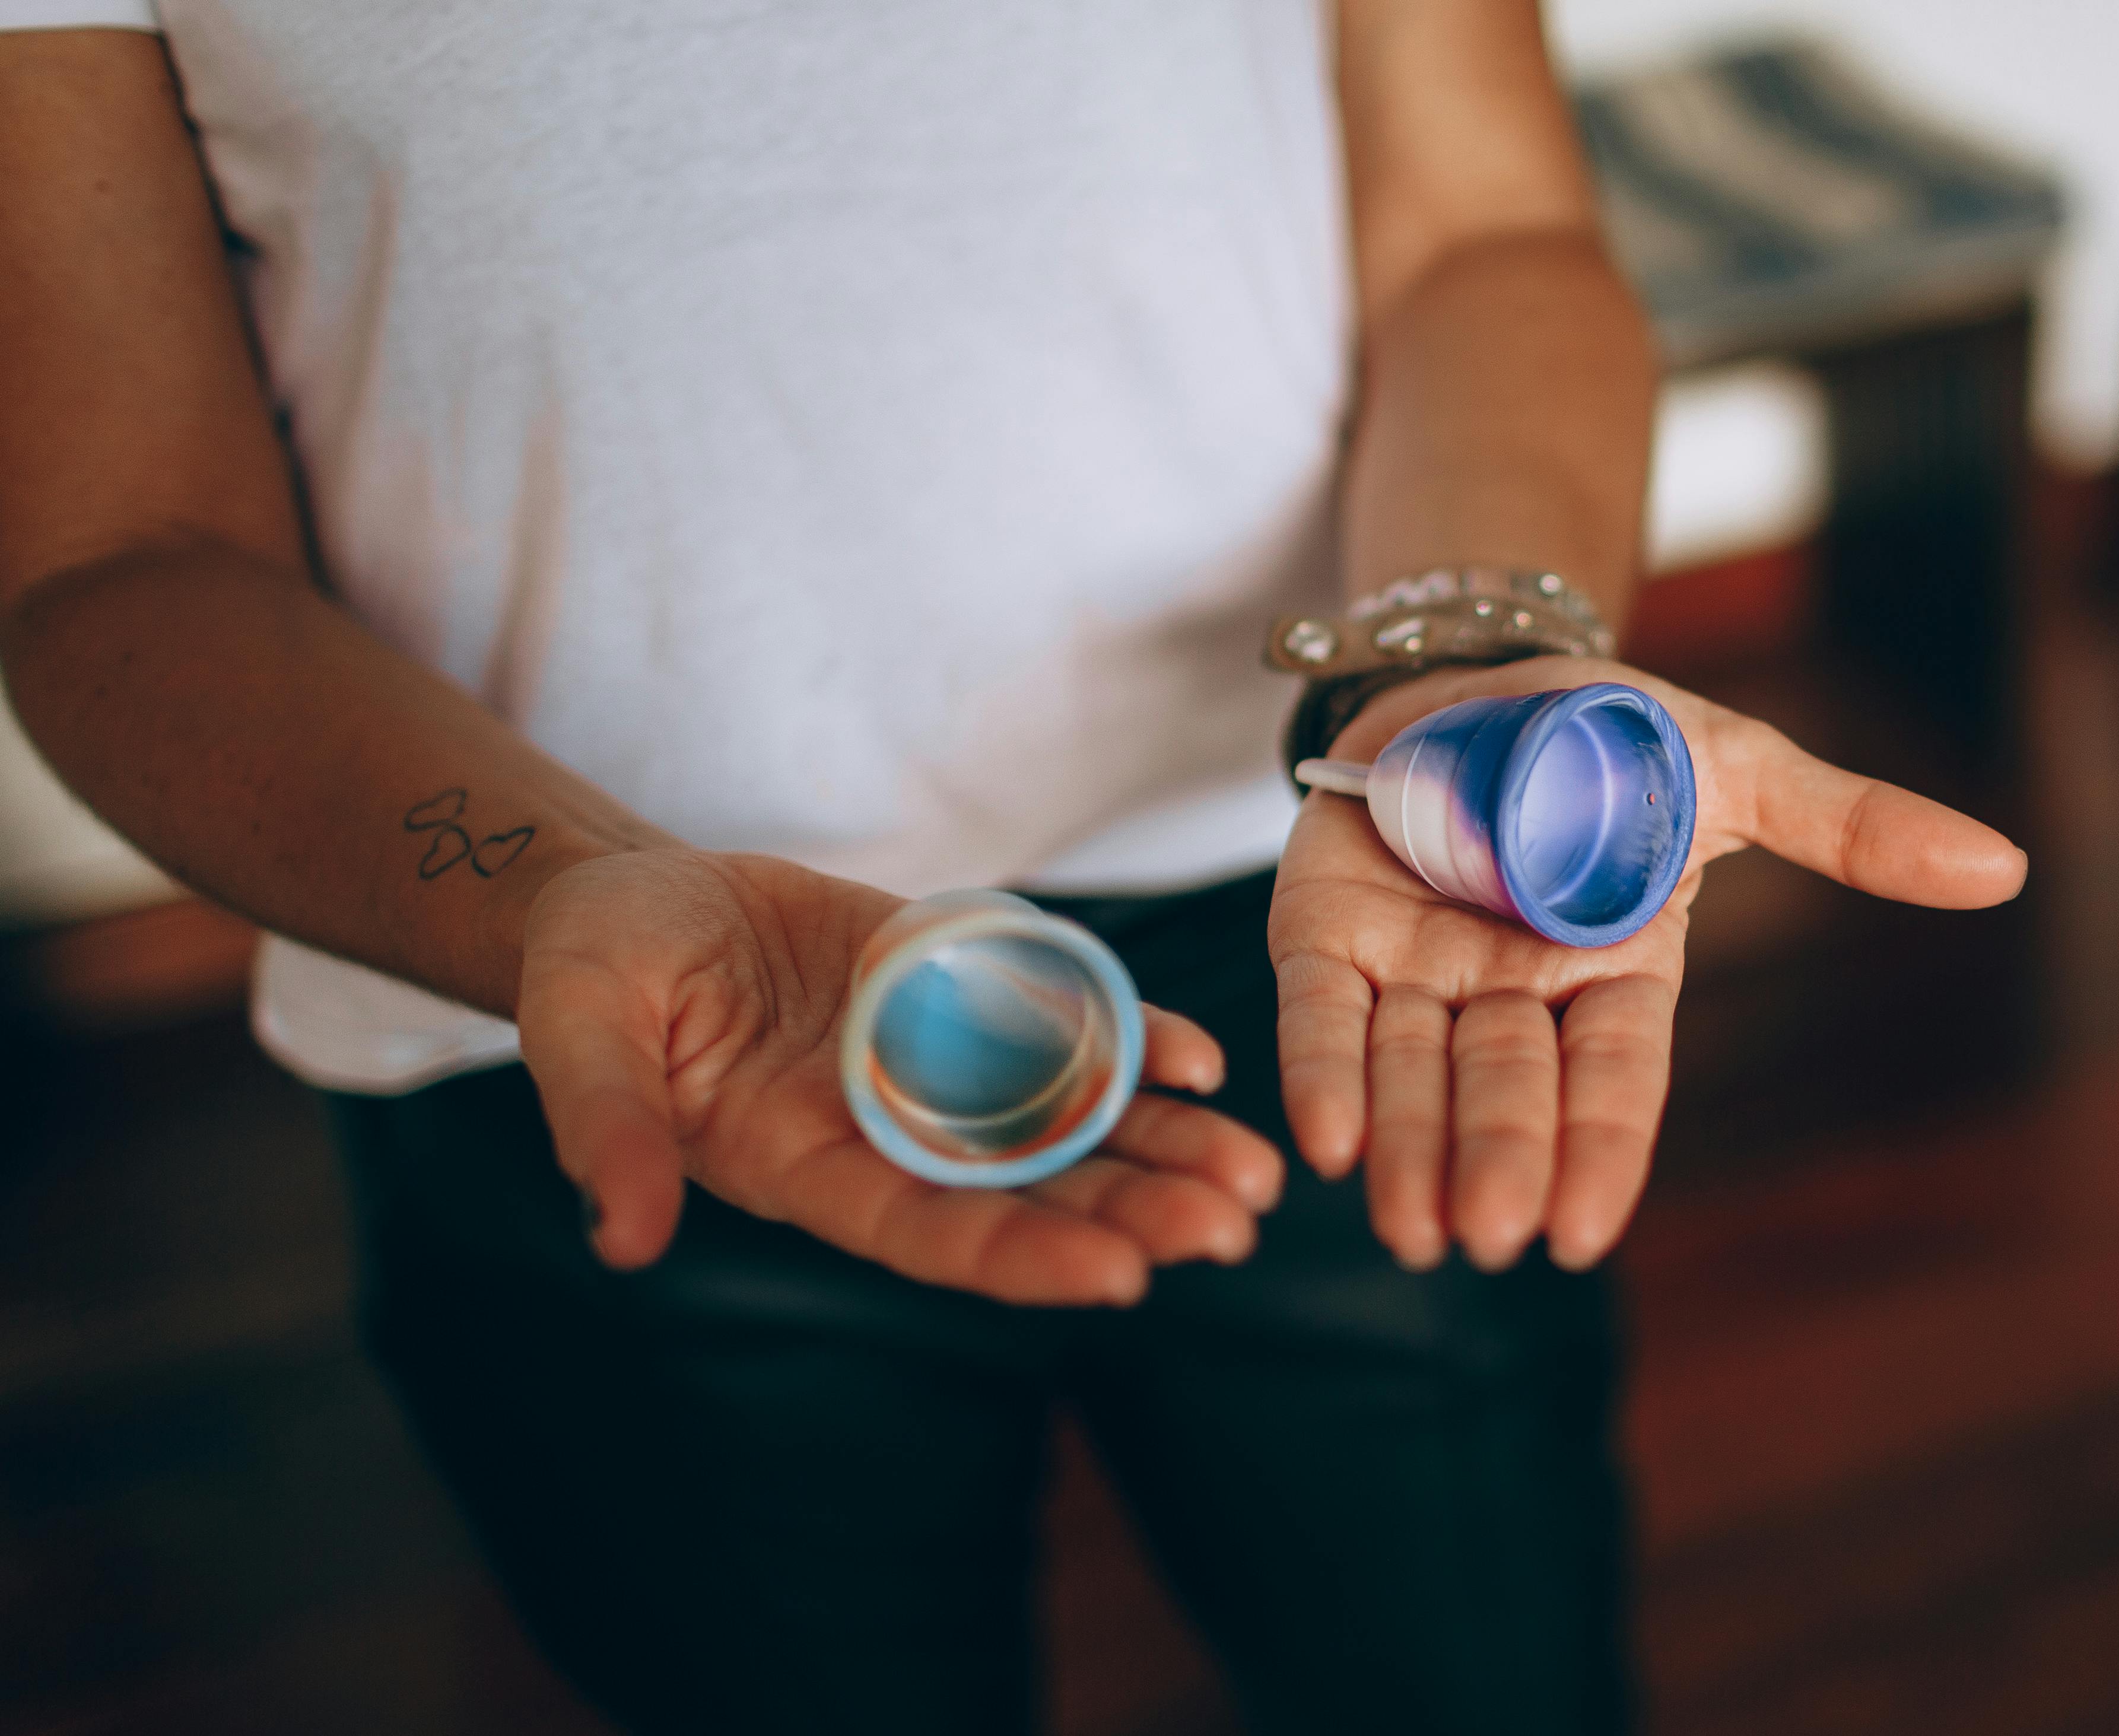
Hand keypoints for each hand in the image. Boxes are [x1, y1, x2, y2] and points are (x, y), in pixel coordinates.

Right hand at [515, 850, 1282, 1303]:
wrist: (641, 903)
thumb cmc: (596, 972)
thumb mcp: (579, 1032)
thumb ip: (606, 1125)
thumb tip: (621, 1235)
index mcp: (804, 1166)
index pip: (925, 1232)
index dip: (1019, 1258)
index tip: (1120, 1280)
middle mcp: (888, 1134)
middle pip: (1025, 1194)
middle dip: (1131, 1215)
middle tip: (1235, 1229)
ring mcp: (932, 1068)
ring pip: (1065, 1125)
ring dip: (1162, 1150)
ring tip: (1258, 1174)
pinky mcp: (960, 992)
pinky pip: (1060, 1029)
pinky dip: (1132, 1046)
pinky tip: (1203, 1061)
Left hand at [1268, 656, 2026, 1273]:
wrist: (1480, 667)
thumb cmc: (1615, 735)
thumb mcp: (1735, 769)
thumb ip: (1850, 826)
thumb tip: (2005, 866)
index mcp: (1613, 971)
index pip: (1614, 1079)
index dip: (1600, 1149)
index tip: (1581, 1231)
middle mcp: (1512, 990)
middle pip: (1507, 1091)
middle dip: (1497, 1162)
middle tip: (1485, 1240)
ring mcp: (1416, 966)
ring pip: (1412, 1074)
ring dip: (1408, 1153)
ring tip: (1405, 1231)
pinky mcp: (1328, 932)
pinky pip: (1323, 1012)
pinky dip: (1322, 1074)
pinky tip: (1323, 1145)